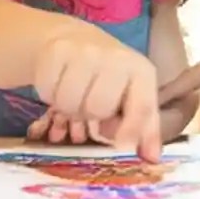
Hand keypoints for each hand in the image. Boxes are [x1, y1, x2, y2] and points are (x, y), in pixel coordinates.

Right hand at [33, 24, 161, 160]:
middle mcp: (116, 58)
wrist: (75, 39)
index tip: (120, 148)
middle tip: (89, 110)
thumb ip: (143, 127)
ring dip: (67, 109)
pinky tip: (58, 86)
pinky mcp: (56, 50)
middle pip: (98, 108)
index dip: (131, 131)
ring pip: (69, 103)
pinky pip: (47, 91)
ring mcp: (85, 51)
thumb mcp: (132, 96)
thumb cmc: (109, 77)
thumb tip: (152, 159)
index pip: (141, 107)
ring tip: (74, 99)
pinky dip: (49, 97)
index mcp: (141, 72)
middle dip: (90, 117)